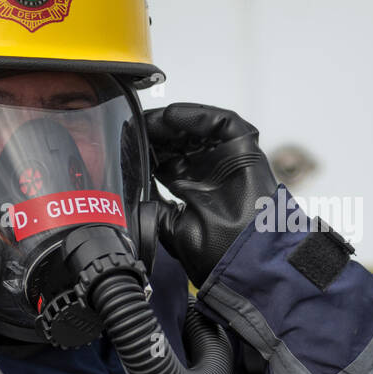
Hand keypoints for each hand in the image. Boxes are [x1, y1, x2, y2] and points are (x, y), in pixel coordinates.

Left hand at [145, 103, 278, 285]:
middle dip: (155, 131)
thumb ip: (154, 207)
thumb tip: (129, 193)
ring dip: (171, 122)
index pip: (164, 159)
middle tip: (133, 125)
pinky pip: (221, 123)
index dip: (145, 147)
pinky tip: (172, 117)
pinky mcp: (243, 150)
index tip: (125, 140)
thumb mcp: (171, 228)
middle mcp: (207, 172)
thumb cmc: (217, 253)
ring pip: (197, 129)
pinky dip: (196, 115)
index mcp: (190, 189)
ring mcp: (225, 159)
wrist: (246, 258)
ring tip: (149, 121)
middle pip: (178, 140)